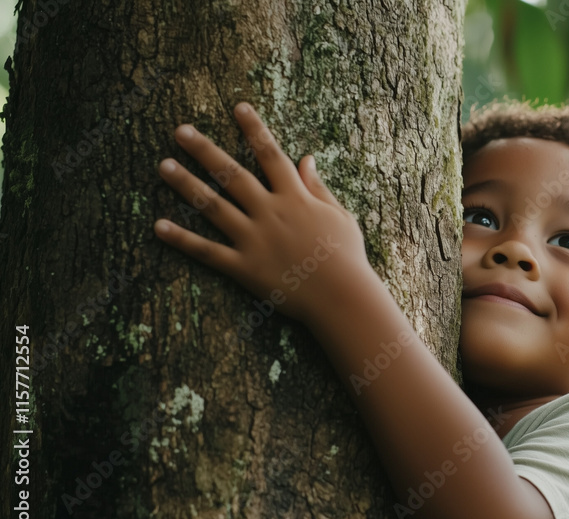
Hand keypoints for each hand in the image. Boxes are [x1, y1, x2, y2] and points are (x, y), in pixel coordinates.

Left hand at [154, 102, 369, 325]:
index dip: (255, 130)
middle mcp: (271, 213)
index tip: (238, 107)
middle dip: (205, 150)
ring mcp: (255, 240)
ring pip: (214, 207)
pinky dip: (182, 239)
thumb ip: (319, 187)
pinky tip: (158, 226)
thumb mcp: (340, 216)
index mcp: (296, 198)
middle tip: (180, 130)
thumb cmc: (347, 257)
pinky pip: (208, 251)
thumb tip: (306, 159)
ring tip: (163, 165)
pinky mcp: (244, 268)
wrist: (343, 298)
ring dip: (186, 184)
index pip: (271, 155)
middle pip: (233, 174)